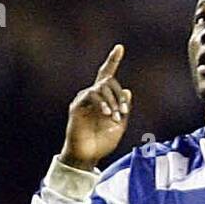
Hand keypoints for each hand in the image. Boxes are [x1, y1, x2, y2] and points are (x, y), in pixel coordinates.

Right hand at [60, 44, 131, 170]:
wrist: (88, 156)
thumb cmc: (102, 143)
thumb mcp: (119, 126)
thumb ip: (124, 109)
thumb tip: (128, 91)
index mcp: (104, 99)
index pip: (107, 75)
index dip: (113, 60)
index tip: (120, 47)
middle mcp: (93, 96)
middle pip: (107, 80)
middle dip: (118, 95)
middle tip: (123, 113)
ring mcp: (84, 100)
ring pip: (101, 88)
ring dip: (112, 102)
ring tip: (114, 118)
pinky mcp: (77, 106)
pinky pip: (91, 95)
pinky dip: (101, 103)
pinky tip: (106, 114)